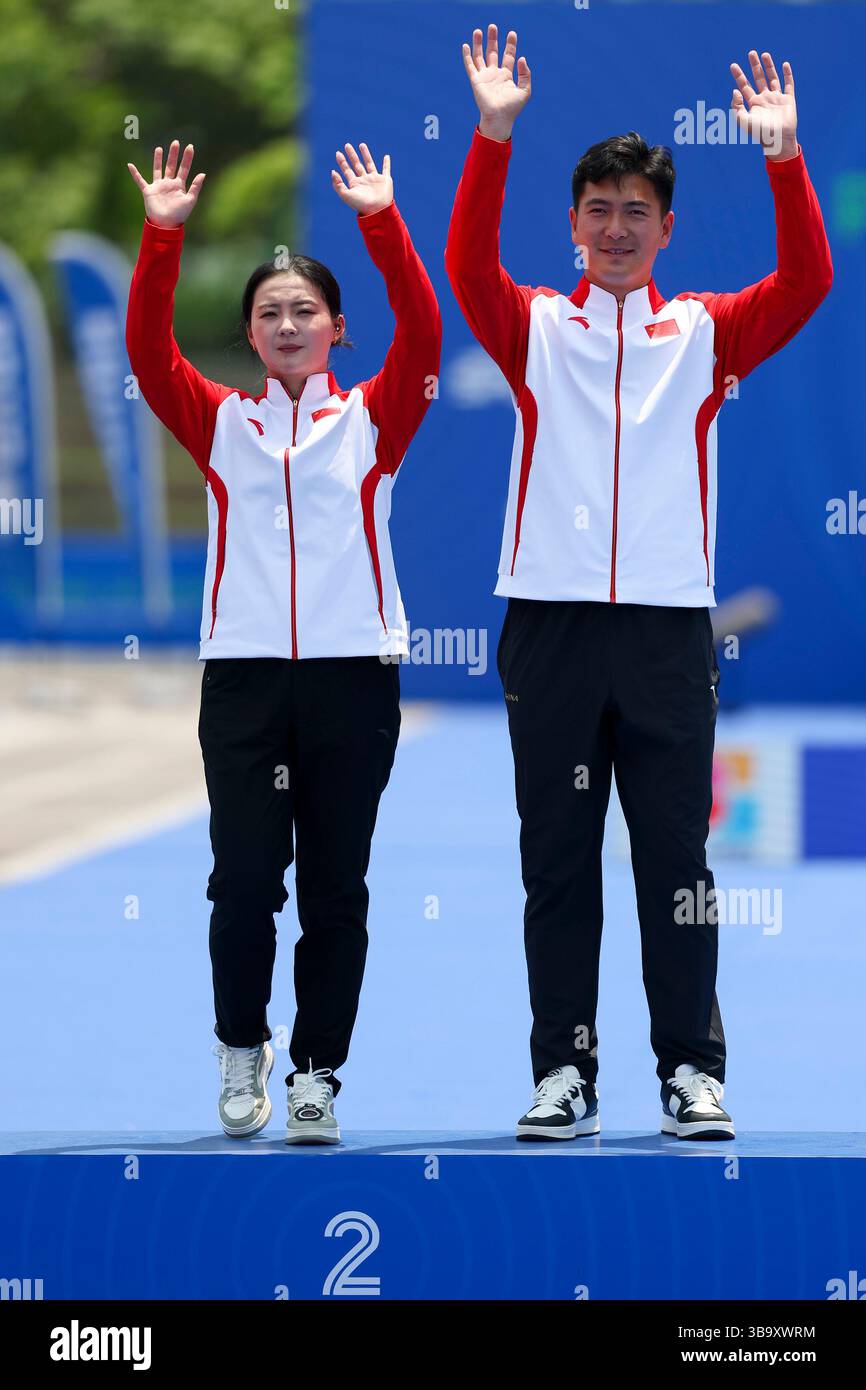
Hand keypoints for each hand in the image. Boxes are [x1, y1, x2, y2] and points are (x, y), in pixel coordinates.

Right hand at [127, 140, 205, 226]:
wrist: (166, 225)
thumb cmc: (179, 215)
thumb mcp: (190, 200)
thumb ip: (196, 187)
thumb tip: (203, 173)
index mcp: (179, 186)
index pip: (184, 168)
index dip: (187, 158)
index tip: (190, 147)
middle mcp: (168, 184)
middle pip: (171, 166)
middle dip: (173, 154)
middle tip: (176, 142)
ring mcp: (158, 186)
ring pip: (158, 169)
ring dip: (158, 159)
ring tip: (159, 148)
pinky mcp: (148, 191)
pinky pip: (140, 180)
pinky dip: (135, 173)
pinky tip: (130, 165)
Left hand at [331, 143, 392, 215]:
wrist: (377, 210)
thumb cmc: (361, 205)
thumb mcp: (346, 195)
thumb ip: (338, 184)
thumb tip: (332, 171)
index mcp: (355, 184)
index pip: (347, 170)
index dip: (342, 162)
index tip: (338, 153)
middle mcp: (364, 181)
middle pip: (356, 165)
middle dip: (351, 155)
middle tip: (347, 145)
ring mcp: (375, 179)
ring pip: (369, 164)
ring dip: (366, 154)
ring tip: (361, 145)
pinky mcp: (385, 180)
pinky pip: (386, 169)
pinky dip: (387, 163)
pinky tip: (386, 156)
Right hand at [462, 25, 530, 141]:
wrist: (499, 118)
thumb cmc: (513, 108)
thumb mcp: (525, 90)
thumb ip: (525, 74)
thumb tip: (521, 58)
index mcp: (506, 76)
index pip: (508, 55)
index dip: (510, 44)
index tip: (512, 33)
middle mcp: (494, 74)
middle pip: (492, 52)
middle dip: (493, 39)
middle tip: (493, 26)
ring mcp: (484, 77)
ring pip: (480, 56)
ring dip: (479, 43)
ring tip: (479, 30)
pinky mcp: (476, 81)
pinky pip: (470, 66)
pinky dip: (467, 56)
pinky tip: (466, 45)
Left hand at [730, 51, 797, 160]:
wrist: (778, 140)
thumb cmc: (760, 133)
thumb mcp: (744, 121)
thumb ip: (736, 107)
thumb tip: (734, 91)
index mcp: (753, 103)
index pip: (744, 86)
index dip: (738, 75)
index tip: (732, 65)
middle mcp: (764, 98)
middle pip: (758, 78)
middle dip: (754, 66)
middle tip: (751, 53)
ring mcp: (776, 98)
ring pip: (772, 78)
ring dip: (769, 66)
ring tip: (764, 54)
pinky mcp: (788, 100)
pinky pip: (788, 84)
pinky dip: (787, 74)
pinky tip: (785, 64)